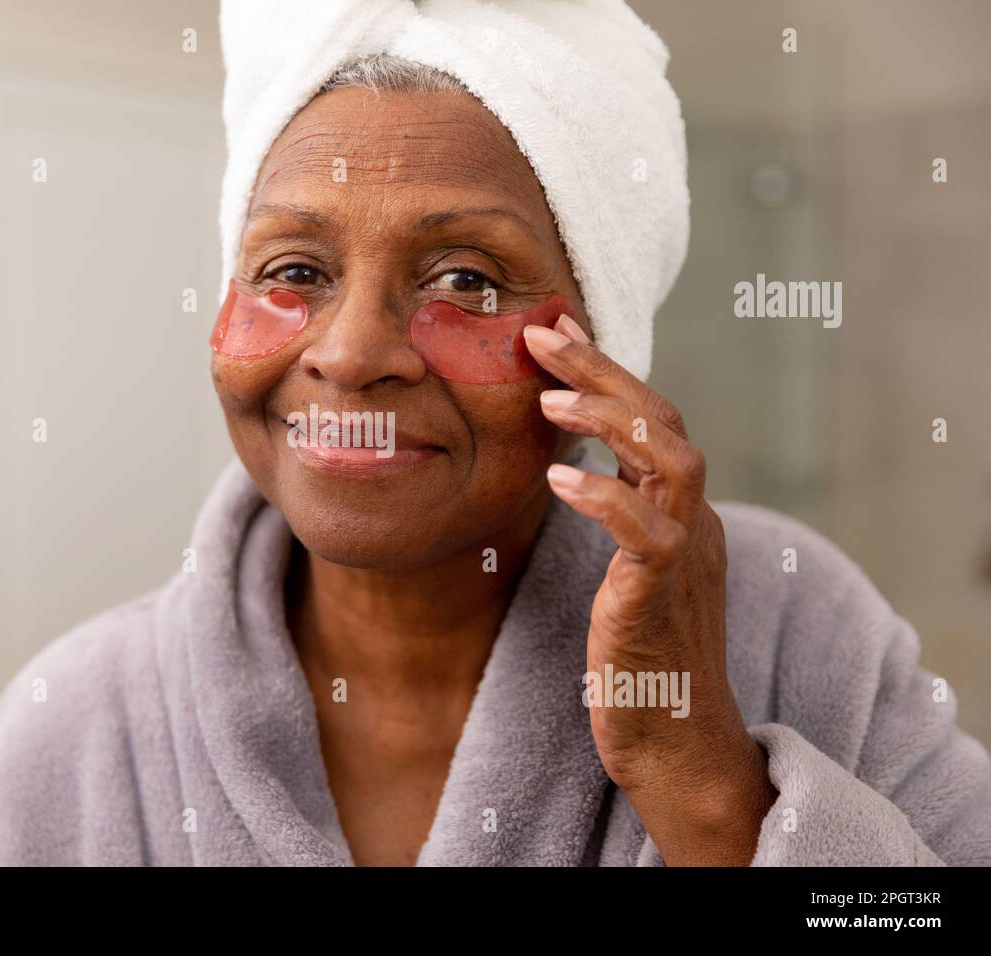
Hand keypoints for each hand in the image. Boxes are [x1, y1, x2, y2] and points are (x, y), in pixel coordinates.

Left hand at [522, 318, 776, 865]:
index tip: (556, 332)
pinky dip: (603, 495)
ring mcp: (685, 556)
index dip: (605, 372)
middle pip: (662, 420)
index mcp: (680, 515)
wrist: (675, 744)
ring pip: (669, 459)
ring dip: (609, 419)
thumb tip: (575, 476)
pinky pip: (645, 530)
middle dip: (602, 368)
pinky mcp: (662, 595)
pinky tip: (556, 476)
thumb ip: (617, 525)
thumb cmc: (640, 664)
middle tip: (542, 330)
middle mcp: (692, 523)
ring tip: (549, 395)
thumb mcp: (627, 579)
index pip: (652, 421)